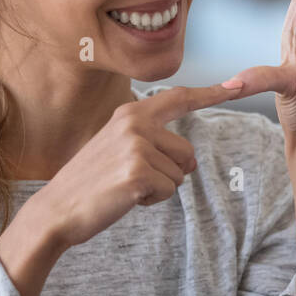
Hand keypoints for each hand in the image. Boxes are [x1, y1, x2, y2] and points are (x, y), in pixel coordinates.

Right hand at [31, 84, 237, 249]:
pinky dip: (151, 200)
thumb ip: (153, 143)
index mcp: (130, 113)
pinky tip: (125, 197)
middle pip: (187, 151)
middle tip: (131, 178)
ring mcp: (137, 146)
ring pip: (180, 174)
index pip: (178, 98)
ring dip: (159, 188)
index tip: (238, 85)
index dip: (210, 94)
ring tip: (125, 186)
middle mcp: (135, 123)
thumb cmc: (91, 182)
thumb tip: (191, 160)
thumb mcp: (118, 148)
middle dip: (170, 172)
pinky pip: (169, 190)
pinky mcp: (138, 172)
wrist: (57, 210)